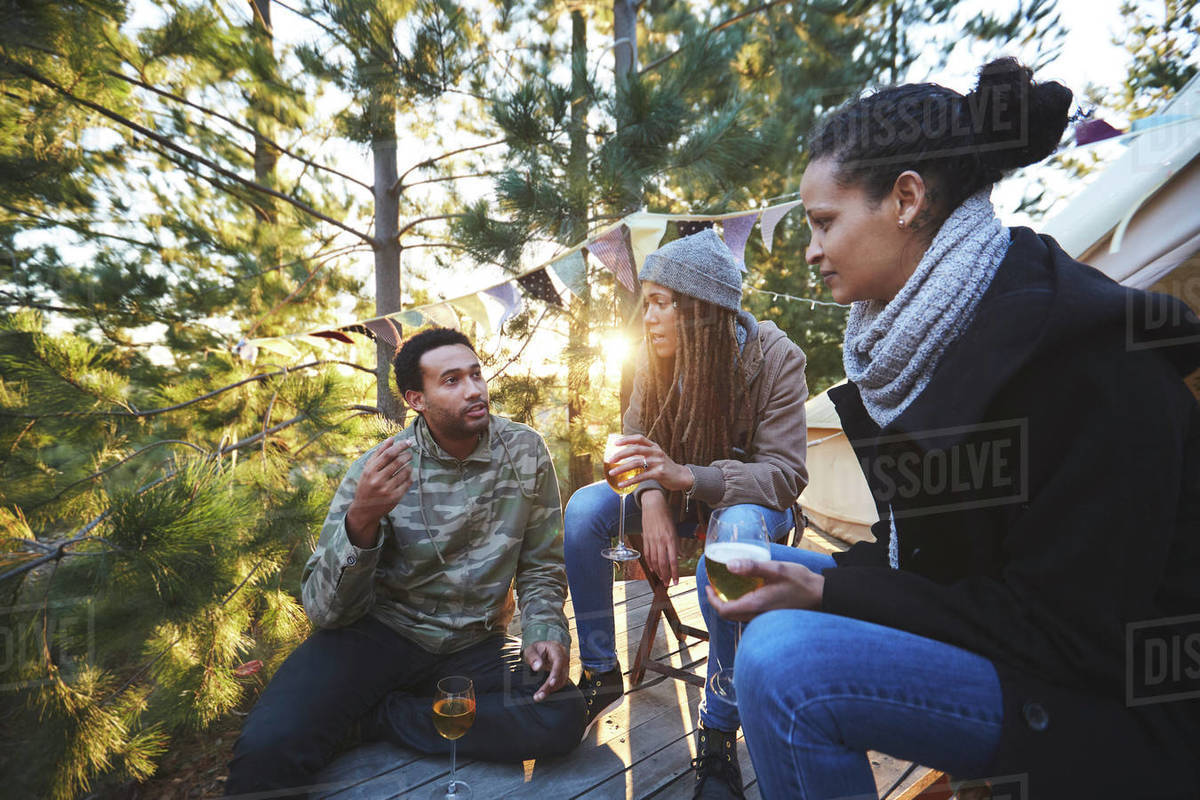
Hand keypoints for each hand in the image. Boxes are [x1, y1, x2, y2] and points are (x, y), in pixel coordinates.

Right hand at [345, 438, 412, 547]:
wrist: (364, 510)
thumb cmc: (366, 485)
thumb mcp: (368, 469)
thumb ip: (379, 453)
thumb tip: (392, 439)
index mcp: (370, 471)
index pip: (388, 454)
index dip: (400, 446)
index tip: (408, 442)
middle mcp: (377, 480)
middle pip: (398, 462)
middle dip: (407, 455)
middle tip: (410, 453)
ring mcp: (386, 490)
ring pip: (404, 472)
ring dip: (409, 466)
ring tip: (408, 464)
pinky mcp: (394, 498)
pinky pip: (407, 483)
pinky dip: (410, 477)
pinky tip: (408, 475)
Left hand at [524, 640, 567, 701]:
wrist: (539, 650)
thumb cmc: (535, 649)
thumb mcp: (530, 650)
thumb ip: (533, 657)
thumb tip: (538, 667)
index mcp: (556, 649)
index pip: (559, 661)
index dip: (556, 673)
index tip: (551, 683)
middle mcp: (563, 657)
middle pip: (561, 673)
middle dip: (551, 686)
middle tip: (540, 695)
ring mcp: (564, 665)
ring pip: (562, 680)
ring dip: (552, 690)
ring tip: (539, 696)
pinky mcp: (563, 673)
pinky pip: (560, 682)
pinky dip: (553, 689)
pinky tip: (544, 693)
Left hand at [608, 435, 693, 492]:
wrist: (682, 476)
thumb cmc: (665, 467)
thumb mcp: (656, 456)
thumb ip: (644, 454)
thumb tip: (625, 455)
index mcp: (654, 446)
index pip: (639, 438)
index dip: (626, 439)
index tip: (615, 443)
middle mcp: (656, 452)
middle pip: (635, 449)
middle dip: (620, 454)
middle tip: (610, 459)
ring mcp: (658, 462)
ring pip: (636, 463)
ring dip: (622, 468)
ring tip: (612, 473)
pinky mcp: (659, 473)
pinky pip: (641, 477)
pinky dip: (630, 481)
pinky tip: (622, 484)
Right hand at [640, 492, 678, 585]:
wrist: (653, 504)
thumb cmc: (666, 515)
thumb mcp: (674, 529)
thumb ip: (675, 543)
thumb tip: (677, 556)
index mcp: (670, 538)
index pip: (673, 560)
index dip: (674, 573)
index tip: (676, 582)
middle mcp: (660, 541)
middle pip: (662, 563)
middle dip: (665, 575)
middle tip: (667, 584)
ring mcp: (651, 540)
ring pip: (654, 561)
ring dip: (658, 571)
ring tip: (661, 578)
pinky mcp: (645, 539)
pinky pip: (647, 554)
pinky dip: (650, 563)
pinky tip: (653, 568)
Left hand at [705, 559, 823, 621]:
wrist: (821, 595)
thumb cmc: (801, 582)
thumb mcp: (776, 569)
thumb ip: (752, 567)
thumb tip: (729, 565)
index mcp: (756, 605)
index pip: (724, 610)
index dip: (712, 599)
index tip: (708, 586)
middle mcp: (758, 615)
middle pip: (728, 615)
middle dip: (717, 601)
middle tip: (714, 586)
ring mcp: (764, 617)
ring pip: (738, 615)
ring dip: (728, 603)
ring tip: (726, 586)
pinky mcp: (770, 614)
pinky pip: (748, 613)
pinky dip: (740, 603)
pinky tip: (745, 590)